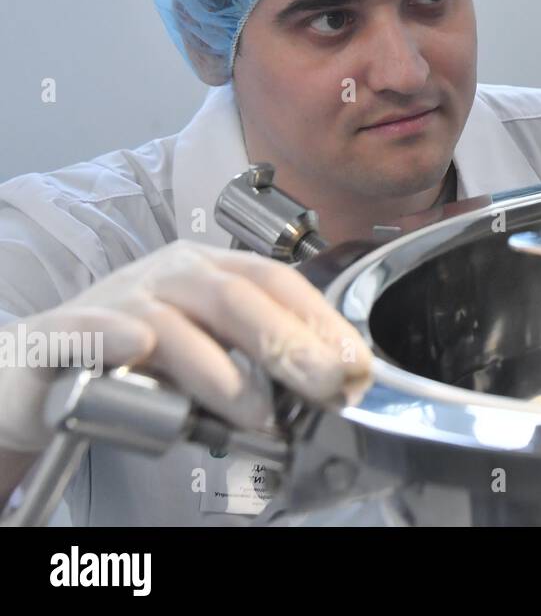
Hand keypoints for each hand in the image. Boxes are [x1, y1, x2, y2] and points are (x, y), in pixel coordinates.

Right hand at [0, 240, 371, 452]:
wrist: (39, 369)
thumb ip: (257, 363)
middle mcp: (167, 275)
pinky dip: (116, 336)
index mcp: (209, 271)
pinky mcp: (61, 333)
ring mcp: (116, 300)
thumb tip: (327, 384)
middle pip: (236, 298)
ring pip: (174, 323)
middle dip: (289, 343)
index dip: (319, 321)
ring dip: (220, 371)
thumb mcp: (210, 352)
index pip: (276, 282)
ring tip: (257, 414)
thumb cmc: (136, 360)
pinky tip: (140, 347)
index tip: (355, 362)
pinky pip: (91, 330)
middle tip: (328, 385)